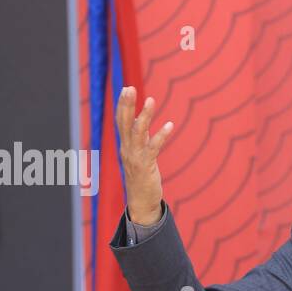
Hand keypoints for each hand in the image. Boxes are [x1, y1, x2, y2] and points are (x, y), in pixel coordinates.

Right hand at [115, 86, 174, 225]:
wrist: (140, 203)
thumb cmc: (141, 178)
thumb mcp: (140, 155)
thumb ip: (141, 138)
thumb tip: (143, 121)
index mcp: (125, 145)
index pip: (121, 121)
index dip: (123, 105)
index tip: (126, 88)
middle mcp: (127, 149)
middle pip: (125, 123)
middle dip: (127, 105)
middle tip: (129, 87)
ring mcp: (135, 157)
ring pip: (138, 132)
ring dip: (145, 115)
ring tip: (152, 100)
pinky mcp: (146, 166)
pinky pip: (153, 148)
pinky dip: (161, 135)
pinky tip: (170, 125)